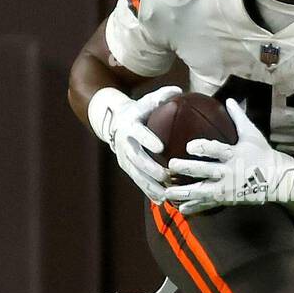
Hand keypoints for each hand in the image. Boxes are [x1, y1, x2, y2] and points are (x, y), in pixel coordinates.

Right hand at [90, 85, 181, 201]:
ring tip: (165, 195)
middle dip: (150, 168)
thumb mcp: (146, 102)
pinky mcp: (127, 168)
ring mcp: (124, 158)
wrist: (115, 122)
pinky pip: (138, 182)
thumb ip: (161, 96)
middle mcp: (125, 143)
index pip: (138, 133)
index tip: (161, 147)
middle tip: (166, 175)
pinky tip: (162, 202)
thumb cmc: (139, 111)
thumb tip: (178, 90)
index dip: (148, 140)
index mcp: (130, 126)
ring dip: (150, 186)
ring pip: (136, 174)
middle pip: (136, 158)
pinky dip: (149, 192)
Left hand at [164, 97, 293, 212]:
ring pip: (203, 191)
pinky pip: (209, 204)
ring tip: (167, 192)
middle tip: (171, 165)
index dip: (203, 148)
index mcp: (235, 154)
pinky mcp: (227, 199)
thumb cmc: (264, 154)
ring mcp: (228, 188)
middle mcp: (230, 172)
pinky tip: (180, 209)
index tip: (189, 146)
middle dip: (188, 168)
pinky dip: (195, 207)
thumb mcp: (253, 134)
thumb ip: (238, 117)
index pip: (217, 150)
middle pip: (206, 171)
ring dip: (184, 192)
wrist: (279, 179)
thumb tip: (228, 99)